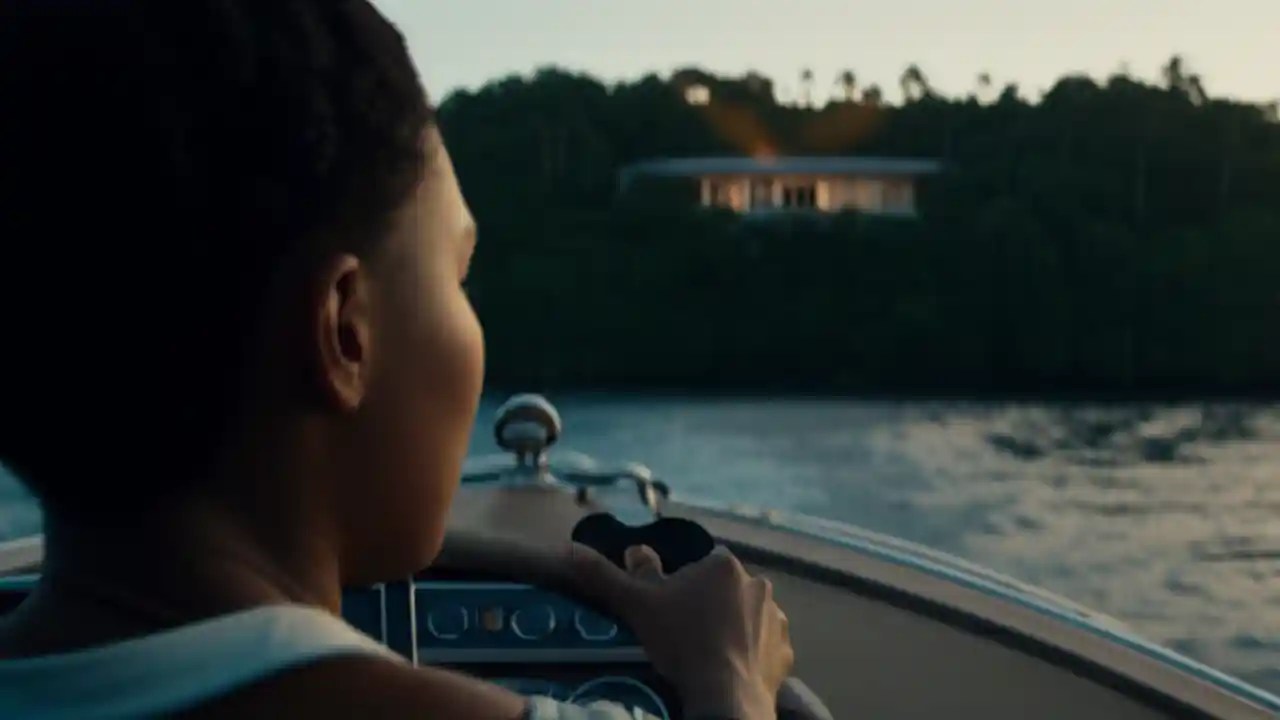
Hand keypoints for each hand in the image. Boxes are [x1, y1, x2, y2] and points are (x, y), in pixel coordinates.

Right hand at [571, 543, 793, 719]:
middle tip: (685, 635)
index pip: (702, 565)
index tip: (670, 610)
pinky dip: (750, 654)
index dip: (684, 586)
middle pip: (726, 589)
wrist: (723, 697)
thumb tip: (572, 548)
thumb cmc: (680, 642)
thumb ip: (604, 574)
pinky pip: (764, 646)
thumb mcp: (635, 604)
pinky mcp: (785, 652)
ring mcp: (777, 619)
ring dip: (733, 628)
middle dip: (710, 606)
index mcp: (724, 565)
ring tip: (707, 655)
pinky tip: (729, 670)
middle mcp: (759, 583)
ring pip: (747, 616)